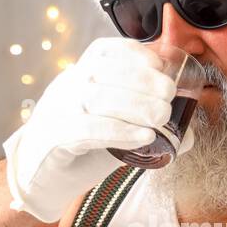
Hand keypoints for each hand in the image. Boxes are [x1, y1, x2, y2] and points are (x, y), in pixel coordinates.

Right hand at [1, 36, 185, 222]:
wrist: (38, 174)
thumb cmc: (81, 147)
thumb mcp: (114, 128)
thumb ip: (145, 125)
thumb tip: (188, 133)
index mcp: (81, 74)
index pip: (106, 52)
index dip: (135, 54)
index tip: (160, 64)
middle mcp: (68, 86)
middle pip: (106, 74)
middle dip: (142, 81)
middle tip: (169, 95)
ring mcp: (60, 109)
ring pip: (99, 98)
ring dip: (136, 105)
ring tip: (162, 116)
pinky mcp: (57, 137)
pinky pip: (89, 129)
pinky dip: (119, 131)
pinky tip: (144, 136)